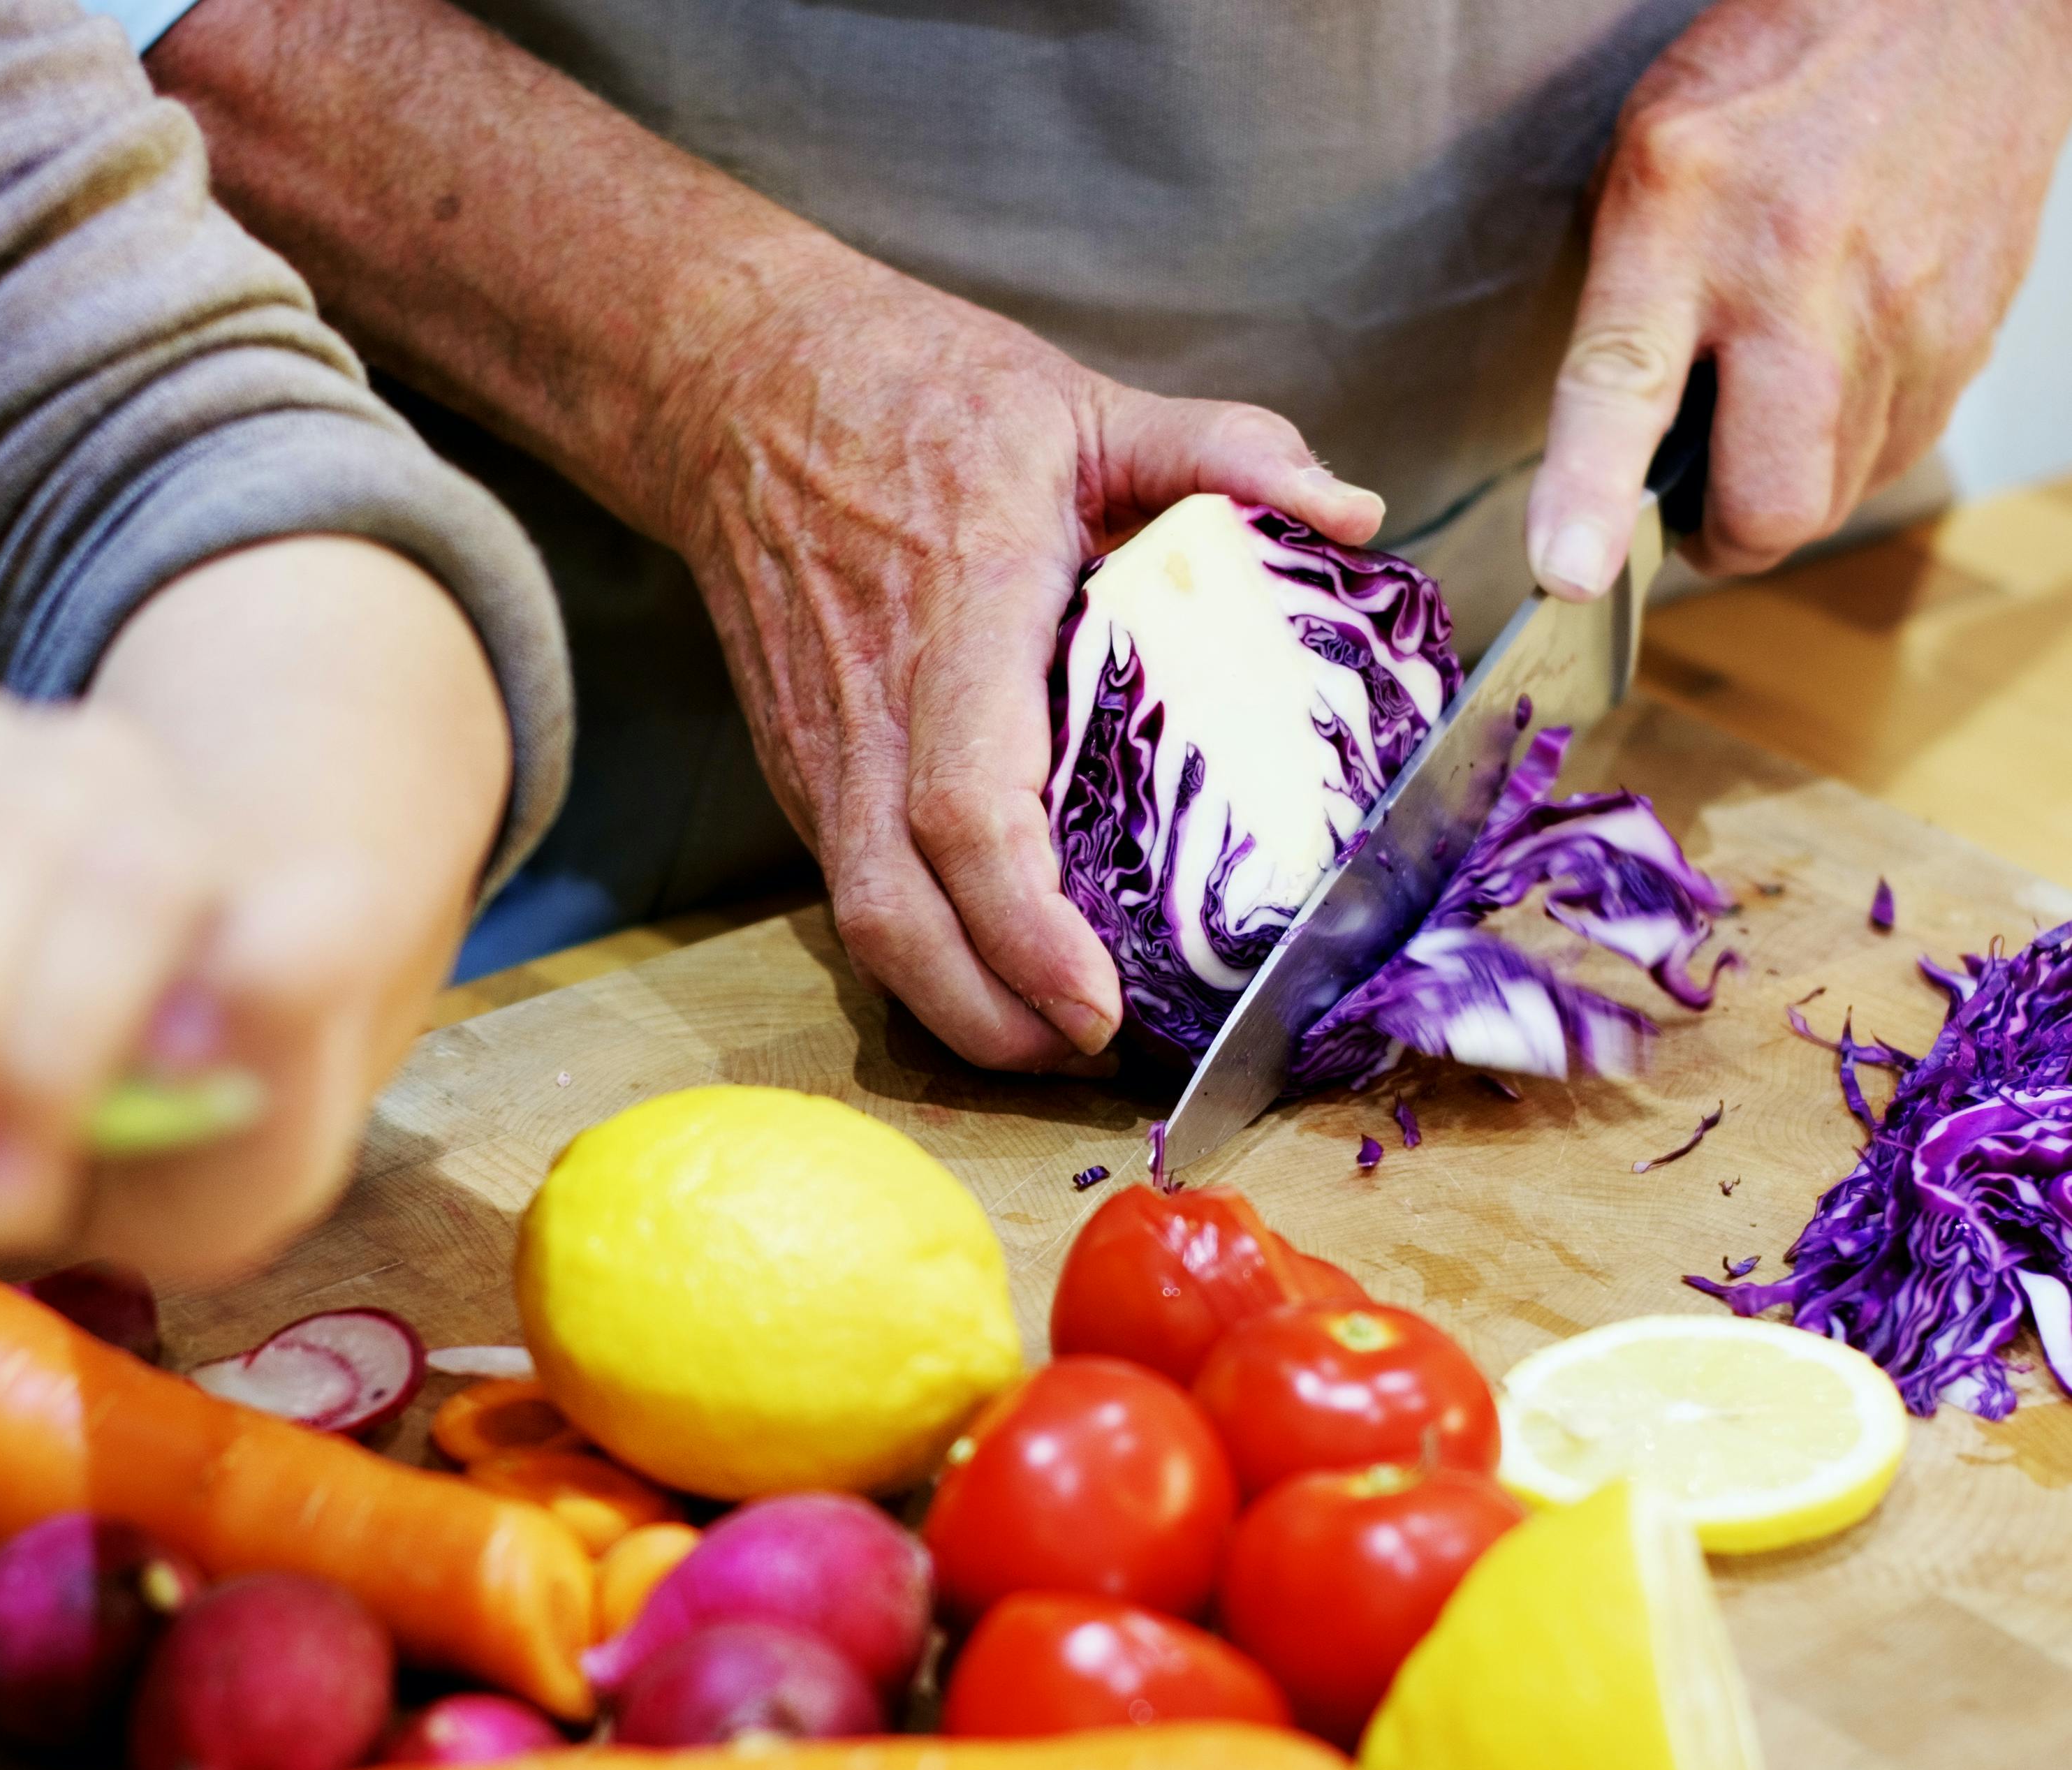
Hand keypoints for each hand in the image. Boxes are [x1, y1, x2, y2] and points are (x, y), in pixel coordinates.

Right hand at [0, 537, 508, 1283]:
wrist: (101, 1003)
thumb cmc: (171, 1110)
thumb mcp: (229, 1182)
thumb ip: (220, 1145)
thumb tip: (154, 1050)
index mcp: (309, 925)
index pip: (311, 935)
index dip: (247, 999)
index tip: (159, 1093)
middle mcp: (177, 817)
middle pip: (126, 884)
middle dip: (19, 1051)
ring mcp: (37, 754)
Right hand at [665, 257, 1384, 1069]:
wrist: (737, 390)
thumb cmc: (916, 394)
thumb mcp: (1083, 399)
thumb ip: (1224, 449)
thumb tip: (1354, 512)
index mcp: (956, 614)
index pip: (971, 810)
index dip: (1027, 929)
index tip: (1098, 1005)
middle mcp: (870, 707)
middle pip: (898, 919)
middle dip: (991, 1022)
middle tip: (1097, 1059)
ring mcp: (821, 749)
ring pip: (866, 926)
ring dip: (957, 1009)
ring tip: (1059, 1038)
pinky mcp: (800, 768)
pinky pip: (856, 891)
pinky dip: (926, 955)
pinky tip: (999, 971)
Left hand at [1527, 0, 2071, 597]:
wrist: (1952, 6)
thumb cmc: (1775, 82)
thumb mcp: (1647, 165)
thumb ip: (1618, 308)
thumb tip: (1595, 458)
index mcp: (1685, 222)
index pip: (1623, 386)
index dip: (1591, 499)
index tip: (1572, 572)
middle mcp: (1800, 278)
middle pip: (1769, 498)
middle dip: (1720, 538)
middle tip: (1685, 508)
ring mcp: (1902, 312)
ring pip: (1838, 492)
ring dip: (1784, 494)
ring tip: (1754, 432)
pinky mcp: (1967, 332)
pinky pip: (1899, 449)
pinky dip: (1850, 452)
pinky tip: (1826, 390)